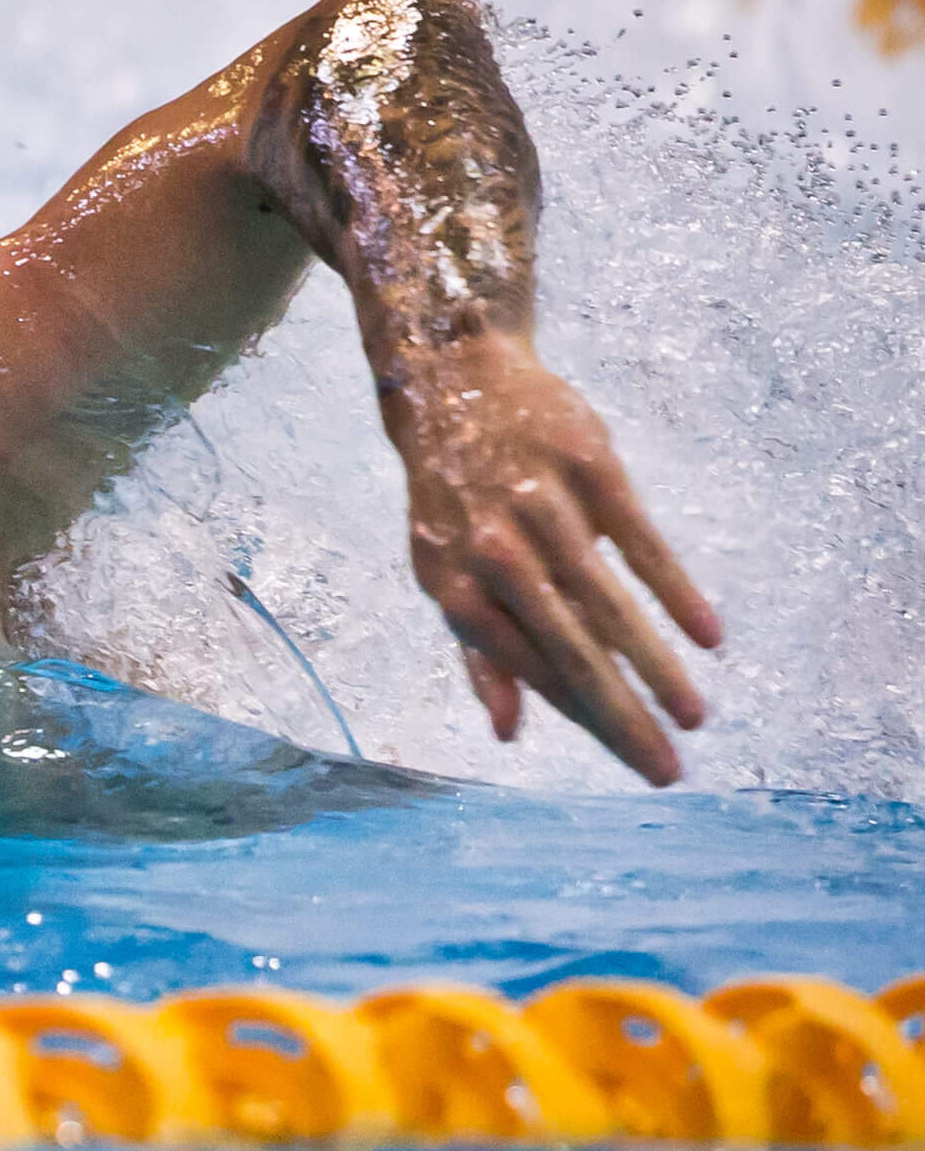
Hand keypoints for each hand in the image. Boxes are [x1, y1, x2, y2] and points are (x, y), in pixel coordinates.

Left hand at [388, 332, 721, 784]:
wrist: (455, 380)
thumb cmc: (453, 498)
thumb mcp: (443, 574)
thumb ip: (479, 653)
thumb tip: (508, 731)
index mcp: (454, 588)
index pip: (531, 671)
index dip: (586, 720)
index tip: (636, 763)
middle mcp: (493, 553)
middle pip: (569, 648)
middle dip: (621, 714)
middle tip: (667, 770)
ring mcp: (542, 506)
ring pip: (607, 601)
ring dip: (655, 665)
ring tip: (694, 715)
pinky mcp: (587, 465)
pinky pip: (639, 539)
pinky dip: (674, 590)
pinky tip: (708, 637)